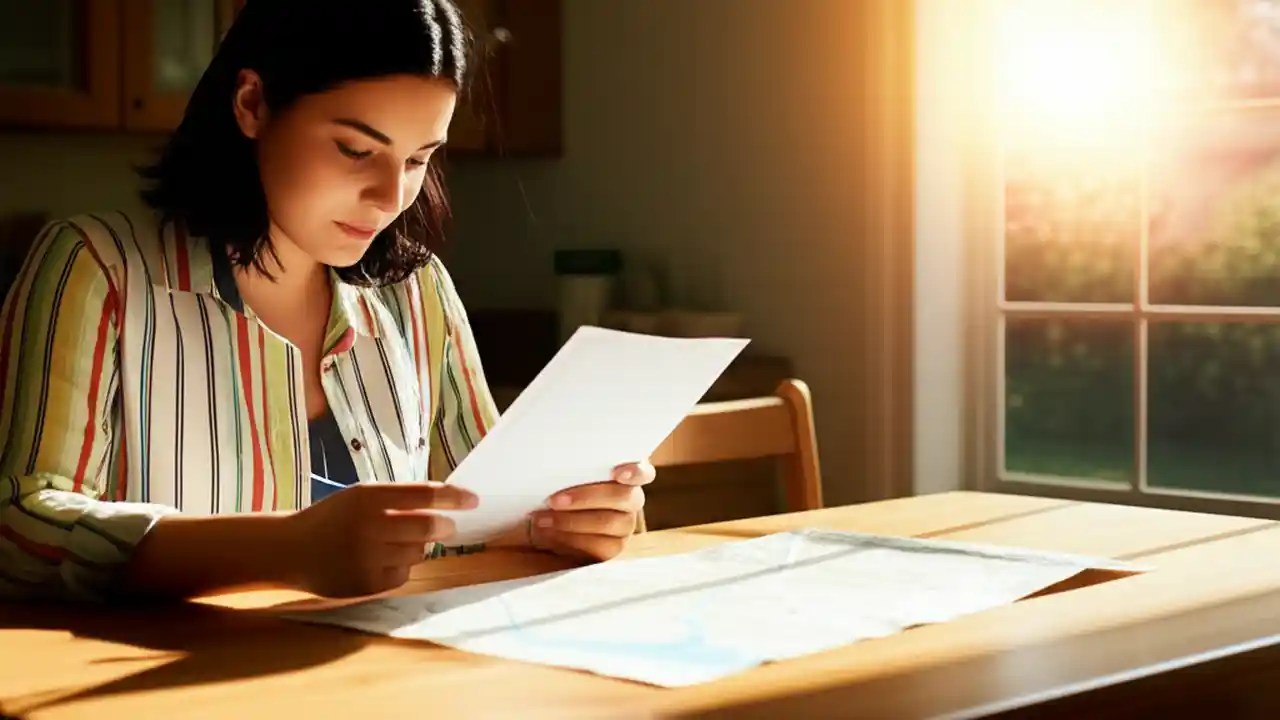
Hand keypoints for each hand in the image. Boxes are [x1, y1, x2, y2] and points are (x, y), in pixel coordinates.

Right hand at [283, 482, 477, 597]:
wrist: (290, 550)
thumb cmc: (333, 518)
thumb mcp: (360, 496)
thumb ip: (398, 498)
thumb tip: (447, 503)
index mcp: (368, 496)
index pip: (425, 494)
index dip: (454, 497)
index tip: (473, 500)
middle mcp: (369, 526)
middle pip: (429, 527)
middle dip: (445, 526)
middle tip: (447, 527)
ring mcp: (368, 557)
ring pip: (418, 552)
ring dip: (416, 547)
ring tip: (391, 543)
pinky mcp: (367, 583)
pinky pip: (403, 574)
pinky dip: (400, 567)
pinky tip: (378, 561)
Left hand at [529, 462, 654, 560]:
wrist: (544, 521)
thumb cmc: (557, 488)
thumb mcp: (564, 475)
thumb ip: (572, 467)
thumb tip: (557, 458)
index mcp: (626, 475)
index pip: (644, 472)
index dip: (635, 472)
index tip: (617, 474)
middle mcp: (631, 500)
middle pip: (623, 497)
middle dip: (586, 498)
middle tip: (554, 500)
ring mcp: (625, 526)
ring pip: (608, 523)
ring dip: (571, 521)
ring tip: (542, 519)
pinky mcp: (612, 549)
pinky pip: (598, 547)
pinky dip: (569, 539)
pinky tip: (548, 534)